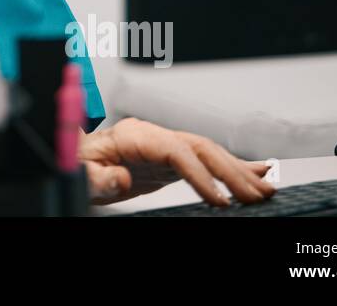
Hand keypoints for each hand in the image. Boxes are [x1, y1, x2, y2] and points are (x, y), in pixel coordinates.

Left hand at [79, 117, 275, 206]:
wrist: (70, 160)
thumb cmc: (75, 164)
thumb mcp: (79, 172)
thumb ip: (98, 176)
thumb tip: (122, 177)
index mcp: (133, 136)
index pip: (176, 149)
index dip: (200, 174)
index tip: (220, 200)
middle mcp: (153, 137)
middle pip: (200, 148)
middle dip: (232, 171)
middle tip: (258, 196)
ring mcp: (163, 147)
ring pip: (208, 153)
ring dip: (239, 171)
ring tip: (266, 189)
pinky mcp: (168, 162)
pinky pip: (204, 162)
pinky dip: (232, 168)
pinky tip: (256, 174)